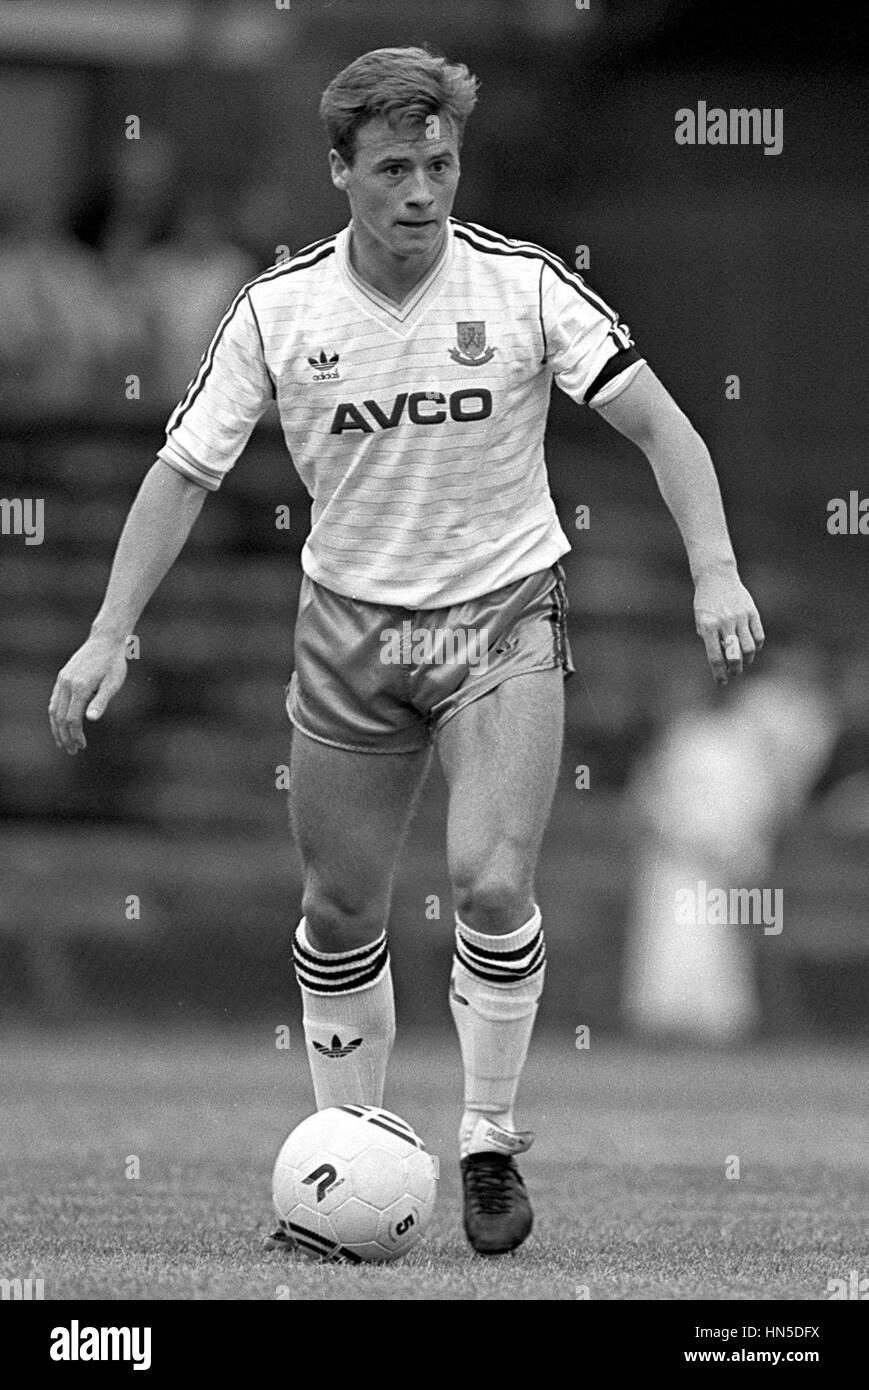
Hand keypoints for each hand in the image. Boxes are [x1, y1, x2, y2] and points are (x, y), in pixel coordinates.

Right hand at [49, 635, 128, 753]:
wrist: (105, 641)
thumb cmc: (114, 663)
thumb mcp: (113, 683)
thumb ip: (101, 701)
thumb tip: (90, 719)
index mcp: (80, 687)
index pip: (72, 719)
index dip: (75, 735)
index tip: (82, 746)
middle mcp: (66, 684)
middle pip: (59, 717)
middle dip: (65, 736)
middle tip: (72, 751)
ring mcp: (62, 680)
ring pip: (53, 709)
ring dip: (57, 728)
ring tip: (63, 742)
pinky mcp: (62, 677)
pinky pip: (54, 700)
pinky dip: (55, 715)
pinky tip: (60, 724)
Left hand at [694, 567, 764, 683]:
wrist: (717, 576)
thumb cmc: (706, 603)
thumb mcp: (701, 621)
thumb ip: (710, 640)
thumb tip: (723, 661)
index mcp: (708, 626)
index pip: (715, 658)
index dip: (719, 674)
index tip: (722, 682)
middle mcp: (725, 623)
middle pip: (735, 656)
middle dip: (735, 669)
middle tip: (734, 672)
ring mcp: (740, 617)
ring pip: (749, 648)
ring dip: (747, 659)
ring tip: (743, 662)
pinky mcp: (752, 612)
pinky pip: (758, 635)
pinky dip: (757, 646)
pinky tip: (750, 648)